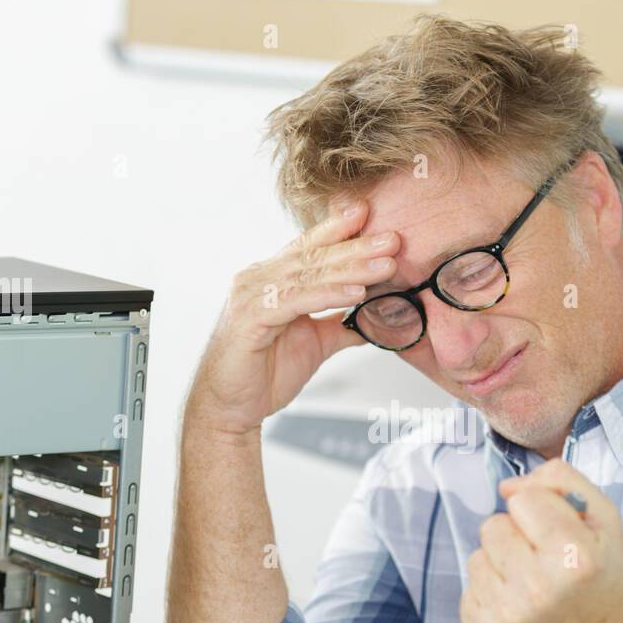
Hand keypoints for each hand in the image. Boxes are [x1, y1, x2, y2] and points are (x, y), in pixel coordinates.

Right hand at [189, 199, 398, 435]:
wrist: (230, 409)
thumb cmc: (262, 375)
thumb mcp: (313, 343)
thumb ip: (338, 325)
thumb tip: (370, 318)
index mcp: (271, 280)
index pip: (309, 248)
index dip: (339, 230)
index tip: (370, 214)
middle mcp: (258, 279)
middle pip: (314, 256)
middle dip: (356, 246)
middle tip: (393, 239)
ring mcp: (252, 296)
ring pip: (308, 275)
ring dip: (351, 268)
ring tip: (386, 265)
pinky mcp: (251, 318)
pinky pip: (297, 301)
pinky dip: (329, 295)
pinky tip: (356, 292)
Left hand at [459, 458, 622, 622]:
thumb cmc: (606, 583)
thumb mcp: (605, 522)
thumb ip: (561, 483)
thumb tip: (507, 488)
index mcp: (573, 556)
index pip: (522, 500)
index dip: (541, 512)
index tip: (559, 536)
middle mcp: (538, 588)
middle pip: (492, 526)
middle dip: (516, 538)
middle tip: (545, 563)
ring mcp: (508, 619)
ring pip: (476, 558)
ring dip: (501, 567)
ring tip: (533, 588)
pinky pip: (468, 593)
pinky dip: (491, 597)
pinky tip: (520, 610)